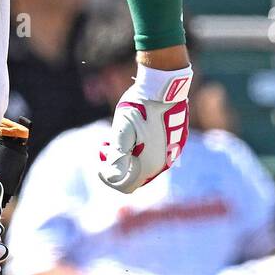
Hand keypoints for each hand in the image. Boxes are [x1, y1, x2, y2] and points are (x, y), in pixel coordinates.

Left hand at [99, 63, 191, 193]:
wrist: (164, 87)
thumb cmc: (139, 107)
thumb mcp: (122, 130)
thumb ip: (117, 156)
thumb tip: (113, 176)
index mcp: (149, 164)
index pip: (126, 186)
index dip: (109, 179)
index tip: (99, 164)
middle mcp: (163, 164)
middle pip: (134, 177)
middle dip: (116, 166)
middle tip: (104, 146)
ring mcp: (171, 154)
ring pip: (144, 166)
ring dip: (127, 158)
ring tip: (113, 139)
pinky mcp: (175, 144)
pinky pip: (154, 156)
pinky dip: (140, 150)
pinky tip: (132, 134)